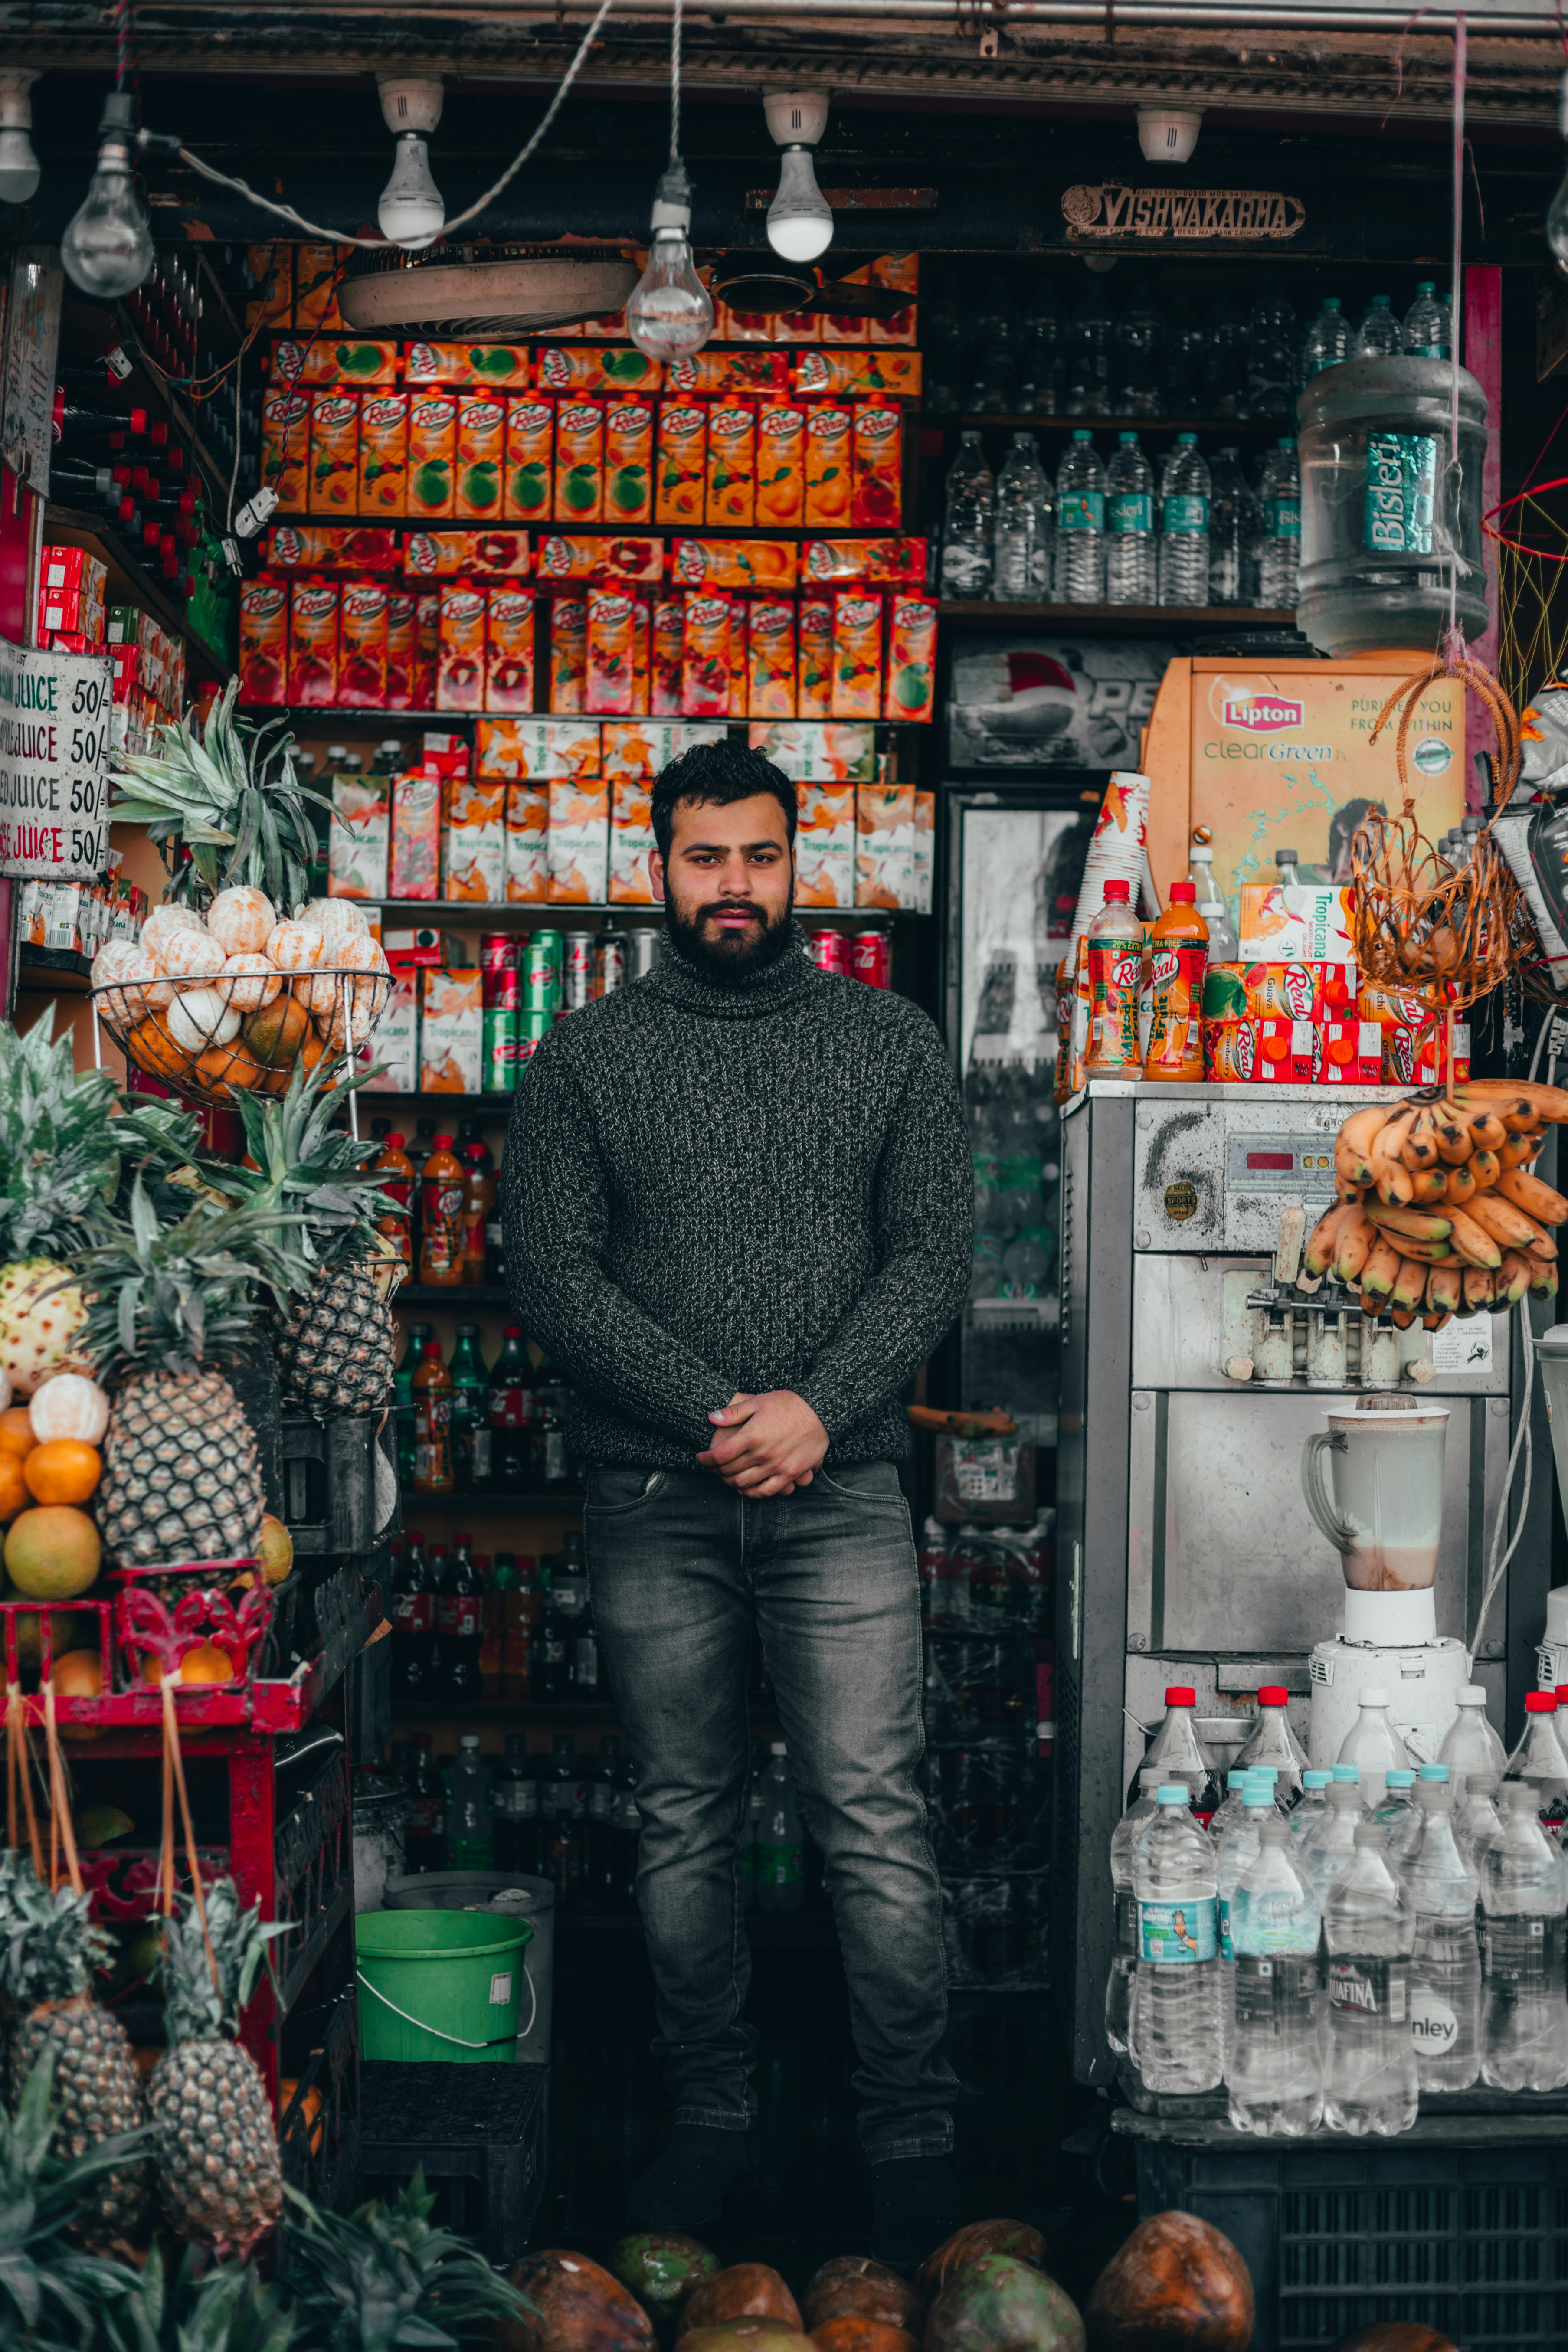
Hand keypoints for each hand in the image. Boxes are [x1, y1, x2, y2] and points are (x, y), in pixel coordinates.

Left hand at [697, 1391, 828, 1496]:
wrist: (820, 1413)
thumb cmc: (789, 1404)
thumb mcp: (759, 1401)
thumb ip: (734, 1412)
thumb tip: (711, 1418)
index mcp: (752, 1436)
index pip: (720, 1455)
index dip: (705, 1459)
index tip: (700, 1458)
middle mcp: (762, 1455)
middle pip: (730, 1471)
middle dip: (716, 1471)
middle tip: (712, 1467)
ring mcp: (777, 1467)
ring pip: (745, 1483)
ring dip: (731, 1482)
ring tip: (726, 1476)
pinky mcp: (790, 1474)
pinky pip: (767, 1491)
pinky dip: (752, 1493)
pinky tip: (745, 1489)